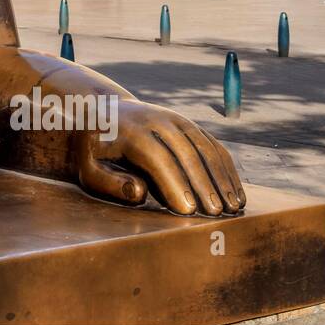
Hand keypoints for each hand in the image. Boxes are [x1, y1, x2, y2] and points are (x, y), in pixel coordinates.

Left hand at [73, 99, 246, 215]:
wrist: (104, 111)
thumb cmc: (96, 149)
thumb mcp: (89, 167)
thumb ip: (109, 183)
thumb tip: (141, 194)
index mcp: (131, 131)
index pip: (158, 158)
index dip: (175, 183)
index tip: (188, 210)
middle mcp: (158, 121)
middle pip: (187, 153)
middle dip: (204, 184)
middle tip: (215, 214)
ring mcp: (177, 120)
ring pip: (206, 148)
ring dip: (222, 178)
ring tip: (233, 207)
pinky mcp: (190, 125)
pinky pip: (213, 146)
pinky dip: (227, 169)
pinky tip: (235, 192)